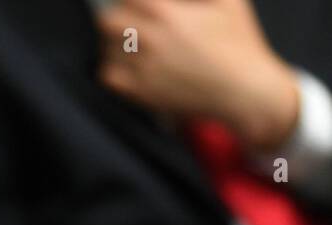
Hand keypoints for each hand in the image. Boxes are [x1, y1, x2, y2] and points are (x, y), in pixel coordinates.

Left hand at [97, 0, 300, 149]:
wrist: (242, 90)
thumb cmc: (239, 44)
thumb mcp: (229, 1)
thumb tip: (186, 0)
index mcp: (166, 12)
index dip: (129, 1)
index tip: (135, 5)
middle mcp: (149, 38)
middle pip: (108, 21)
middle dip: (117, 18)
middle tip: (128, 22)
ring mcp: (142, 67)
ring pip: (106, 48)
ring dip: (113, 43)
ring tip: (128, 43)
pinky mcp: (140, 91)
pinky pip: (107, 76)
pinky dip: (111, 68)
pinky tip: (126, 65)